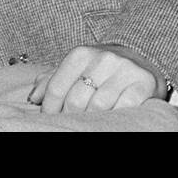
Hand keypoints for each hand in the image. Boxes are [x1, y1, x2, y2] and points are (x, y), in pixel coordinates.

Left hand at [29, 44, 165, 113]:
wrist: (141, 55)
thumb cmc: (101, 67)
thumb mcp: (76, 68)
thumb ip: (52, 80)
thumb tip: (33, 98)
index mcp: (80, 53)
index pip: (57, 87)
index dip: (50, 109)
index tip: (50, 119)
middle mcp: (103, 58)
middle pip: (76, 99)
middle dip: (70, 117)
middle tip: (70, 124)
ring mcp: (124, 70)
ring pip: (99, 106)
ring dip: (92, 120)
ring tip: (89, 124)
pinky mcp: (144, 83)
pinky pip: (125, 107)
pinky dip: (115, 116)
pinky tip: (110, 119)